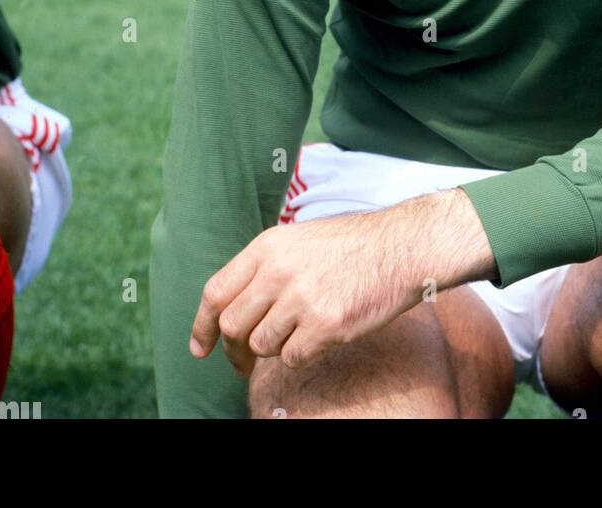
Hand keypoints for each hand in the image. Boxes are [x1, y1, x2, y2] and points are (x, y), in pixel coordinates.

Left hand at [189, 187, 493, 375]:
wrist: (400, 247)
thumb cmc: (351, 245)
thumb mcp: (298, 240)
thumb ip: (263, 267)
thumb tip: (228, 309)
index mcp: (267, 246)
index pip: (215, 293)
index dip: (201, 326)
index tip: (201, 347)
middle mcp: (278, 271)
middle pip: (232, 326)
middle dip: (235, 350)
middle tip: (246, 360)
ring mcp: (301, 298)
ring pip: (261, 345)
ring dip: (275, 348)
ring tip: (298, 333)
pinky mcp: (326, 324)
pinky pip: (292, 359)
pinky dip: (301, 355)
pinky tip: (320, 337)